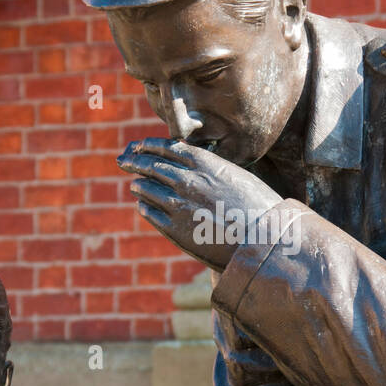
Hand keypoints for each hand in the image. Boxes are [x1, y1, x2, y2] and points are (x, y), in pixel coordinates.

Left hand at [116, 138, 284, 271]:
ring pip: (146, 188)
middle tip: (124, 160)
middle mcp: (186, 179)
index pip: (167, 147)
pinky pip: (149, 212)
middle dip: (135, 161)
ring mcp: (177, 204)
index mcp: (203, 163)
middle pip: (151, 165)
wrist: (261, 240)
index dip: (149, 145)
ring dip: (139, 184)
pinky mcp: (173, 228)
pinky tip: (144, 204)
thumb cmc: (258, 207)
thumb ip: (212, 169)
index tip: (139, 145)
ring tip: (136, 184)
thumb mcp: (237, 177)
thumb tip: (196, 166)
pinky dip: (144, 205)